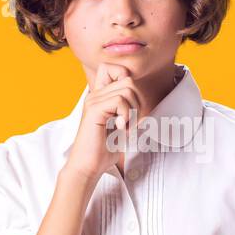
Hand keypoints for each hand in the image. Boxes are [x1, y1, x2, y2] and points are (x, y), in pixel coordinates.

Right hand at [63, 62, 141, 181]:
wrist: (88, 166)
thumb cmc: (103, 150)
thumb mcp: (121, 128)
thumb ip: (129, 114)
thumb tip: (146, 110)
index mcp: (100, 96)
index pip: (113, 68)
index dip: (128, 80)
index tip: (130, 105)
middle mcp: (95, 95)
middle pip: (128, 79)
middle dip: (137, 102)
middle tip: (130, 122)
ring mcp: (94, 101)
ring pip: (128, 89)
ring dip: (134, 111)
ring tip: (125, 127)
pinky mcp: (94, 110)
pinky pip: (120, 100)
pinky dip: (127, 116)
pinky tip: (120, 128)